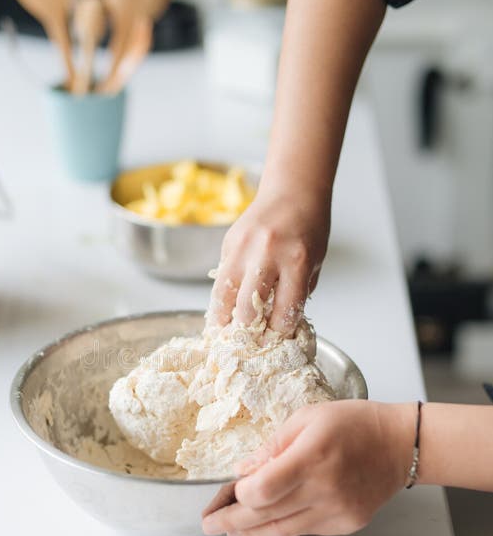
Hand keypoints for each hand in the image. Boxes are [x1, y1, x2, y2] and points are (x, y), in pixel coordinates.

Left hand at [202, 400, 414, 535]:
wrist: (401, 444)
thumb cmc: (354, 423)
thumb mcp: (307, 418)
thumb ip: (272, 447)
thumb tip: (242, 472)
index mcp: (312, 456)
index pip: (261, 490)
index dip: (237, 495)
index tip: (227, 490)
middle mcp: (324, 489)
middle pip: (264, 516)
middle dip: (230, 522)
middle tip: (209, 523)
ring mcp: (337, 511)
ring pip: (281, 531)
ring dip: (250, 532)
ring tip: (229, 530)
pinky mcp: (346, 523)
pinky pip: (303, 530)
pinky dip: (280, 527)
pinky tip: (265, 523)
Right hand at [207, 183, 329, 334]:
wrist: (293, 189)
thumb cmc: (309, 226)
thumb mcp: (315, 262)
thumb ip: (297, 292)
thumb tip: (279, 325)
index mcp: (296, 262)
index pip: (283, 313)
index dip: (277, 335)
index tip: (273, 345)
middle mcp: (267, 255)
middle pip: (247, 309)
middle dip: (247, 333)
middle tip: (246, 346)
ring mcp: (243, 249)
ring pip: (223, 297)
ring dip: (223, 320)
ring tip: (223, 335)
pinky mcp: (228, 244)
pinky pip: (220, 278)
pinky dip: (221, 298)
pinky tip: (223, 310)